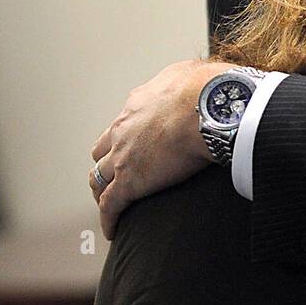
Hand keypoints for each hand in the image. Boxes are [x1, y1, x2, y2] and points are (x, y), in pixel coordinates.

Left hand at [89, 59, 234, 240]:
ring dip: (103, 191)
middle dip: (107, 164)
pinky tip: (112, 230)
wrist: (206, 107)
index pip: (123, 125)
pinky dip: (108, 219)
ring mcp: (123, 157)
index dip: (127, 139)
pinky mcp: (130, 183)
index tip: (134, 148)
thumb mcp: (189, 74)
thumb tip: (193, 83)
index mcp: (137, 106)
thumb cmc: (204, 89)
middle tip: (116, 176)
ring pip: (99, 179)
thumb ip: (182, 81)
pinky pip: (110, 206)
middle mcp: (123, 130)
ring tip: (110, 204)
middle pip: (102, 152)